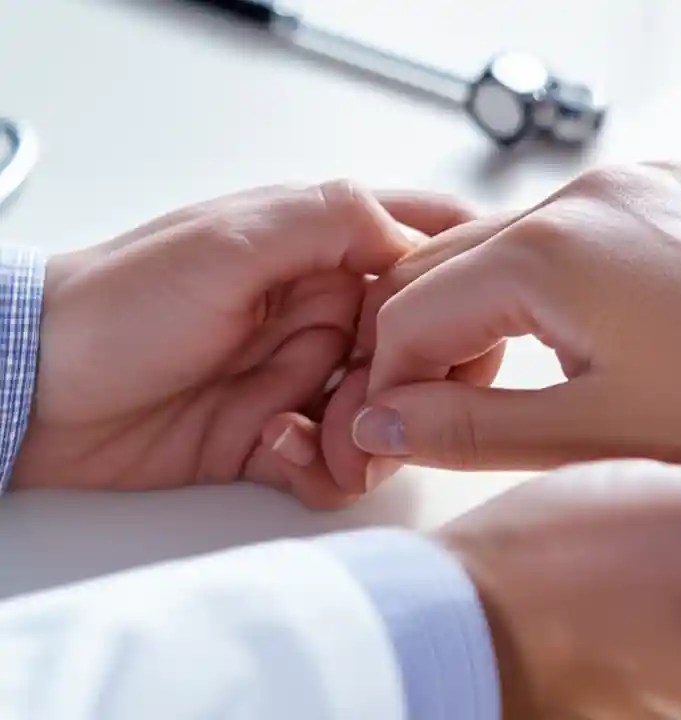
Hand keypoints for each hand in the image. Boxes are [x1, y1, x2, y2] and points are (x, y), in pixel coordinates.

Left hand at [13, 182, 472, 508]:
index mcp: (321, 248)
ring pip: (390, 415)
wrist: (32, 392)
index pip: (429, 251)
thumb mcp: (232, 242)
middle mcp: (322, 311)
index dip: (462, 289)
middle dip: (416, 384)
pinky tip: (277, 448)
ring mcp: (303, 377)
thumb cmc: (117, 304)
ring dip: (370, 435)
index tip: (464, 327)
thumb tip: (423, 237)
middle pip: (425, 349)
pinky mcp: (278, 438)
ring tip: (321, 435)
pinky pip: (340, 465)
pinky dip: (326, 469)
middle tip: (380, 400)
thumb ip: (334, 220)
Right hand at [333, 163, 680, 486]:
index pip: (416, 306)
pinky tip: (597, 330)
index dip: (393, 375)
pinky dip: (569, 273)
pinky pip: (597, 223)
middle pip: (458, 258)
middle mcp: (592, 193)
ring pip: (527, 237)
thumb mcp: (598, 435)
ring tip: (522, 375)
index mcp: (553, 251)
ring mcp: (648, 181)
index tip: (400, 425)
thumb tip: (387, 419)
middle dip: (435, 332)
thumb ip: (472, 427)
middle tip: (443, 404)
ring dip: (501, 301)